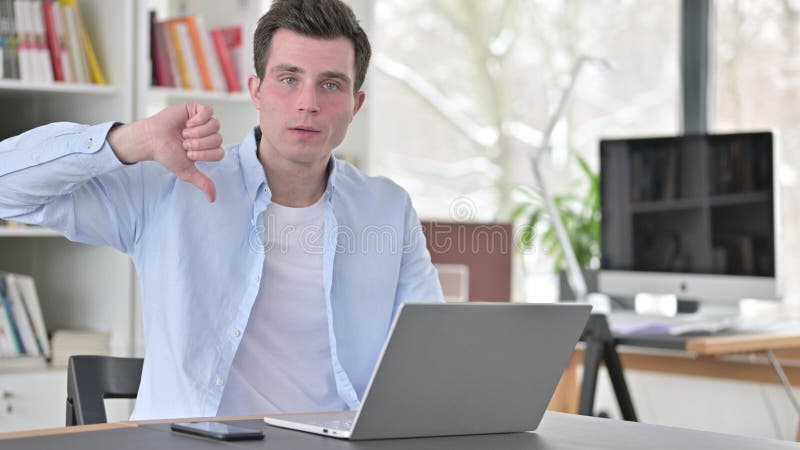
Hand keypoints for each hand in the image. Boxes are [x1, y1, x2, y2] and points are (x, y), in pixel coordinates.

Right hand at [108, 103, 223, 201]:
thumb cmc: (168, 155)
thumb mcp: (186, 172)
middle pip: (218, 139)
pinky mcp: (197, 110)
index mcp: (208, 149)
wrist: (152, 140)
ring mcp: (203, 121)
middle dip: (199, 144)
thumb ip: (202, 182)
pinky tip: (187, 124)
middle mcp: (208, 135)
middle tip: (184, 144)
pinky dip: (198, 119)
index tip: (188, 154)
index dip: (205, 155)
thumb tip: (213, 199)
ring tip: (184, 134)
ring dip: (197, 132)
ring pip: (215, 126)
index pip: (219, 153)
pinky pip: (208, 112)